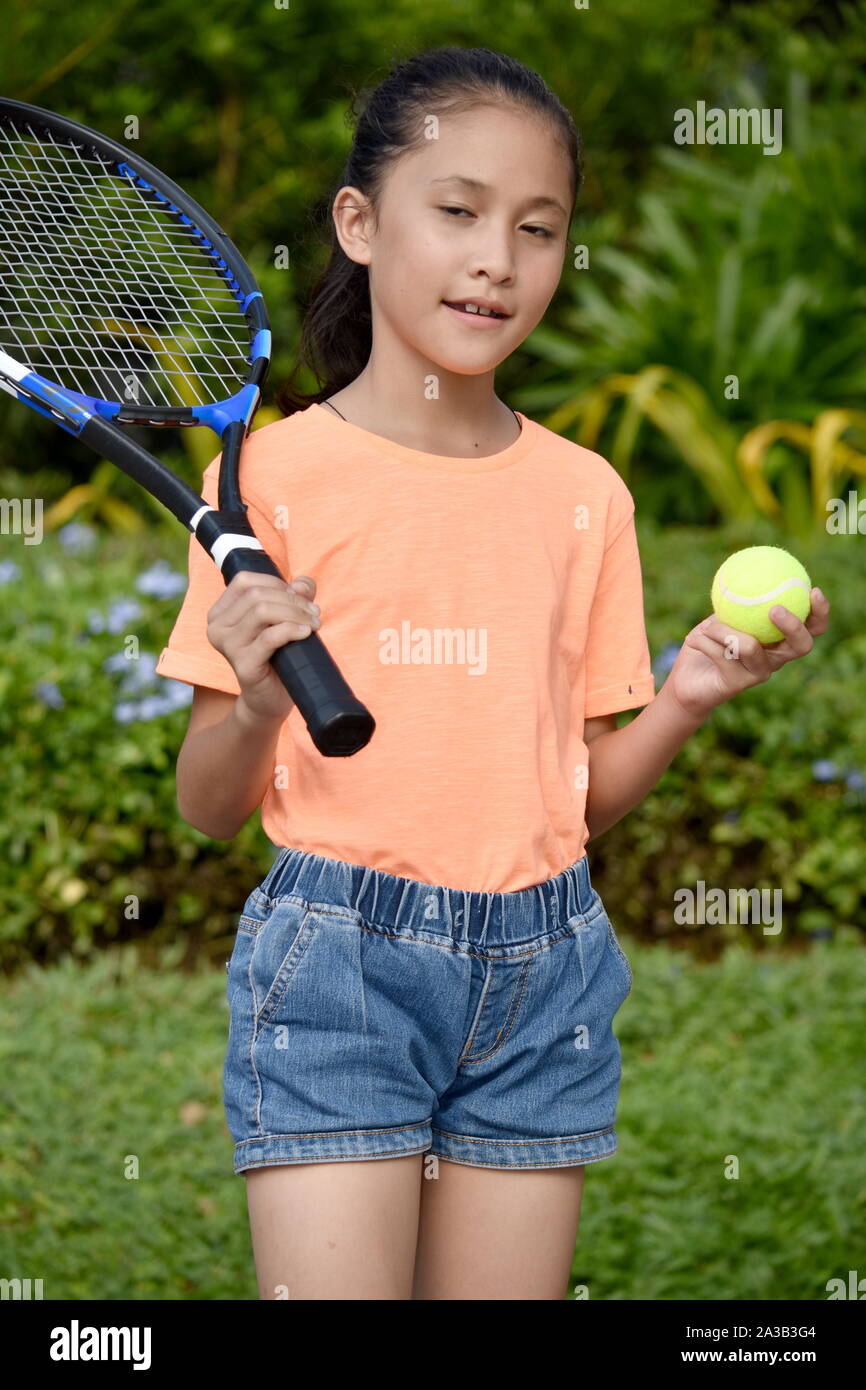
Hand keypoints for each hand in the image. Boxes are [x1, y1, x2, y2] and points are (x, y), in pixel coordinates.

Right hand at [206, 571, 320, 722]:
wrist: (269, 699)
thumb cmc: (277, 656)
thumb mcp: (284, 619)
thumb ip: (294, 596)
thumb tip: (302, 584)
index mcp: (220, 613)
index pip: (244, 581)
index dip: (276, 583)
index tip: (299, 597)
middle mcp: (217, 628)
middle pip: (256, 595)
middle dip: (291, 600)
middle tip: (314, 613)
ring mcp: (228, 647)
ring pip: (262, 612)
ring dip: (295, 613)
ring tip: (314, 624)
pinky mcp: (243, 665)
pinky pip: (269, 638)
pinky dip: (291, 630)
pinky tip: (306, 632)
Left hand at [666, 587, 829, 720]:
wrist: (687, 680)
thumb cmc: (708, 642)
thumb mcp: (721, 614)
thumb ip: (736, 598)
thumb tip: (746, 567)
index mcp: (779, 639)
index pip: (812, 628)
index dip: (820, 612)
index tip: (813, 590)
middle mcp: (775, 658)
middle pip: (801, 645)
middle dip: (793, 626)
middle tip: (775, 609)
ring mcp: (758, 673)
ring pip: (752, 647)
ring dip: (724, 631)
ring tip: (707, 625)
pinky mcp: (738, 684)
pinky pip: (724, 655)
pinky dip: (705, 642)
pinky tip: (693, 639)